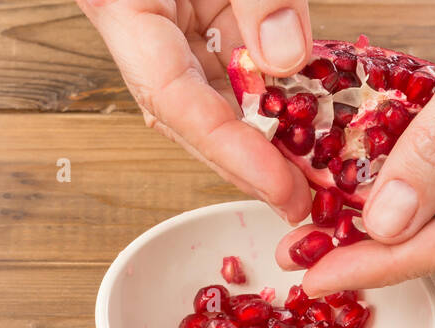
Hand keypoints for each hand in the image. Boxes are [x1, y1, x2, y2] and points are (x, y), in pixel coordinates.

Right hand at [77, 0, 315, 223]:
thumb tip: (288, 60)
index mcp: (122, 7)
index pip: (173, 99)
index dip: (229, 151)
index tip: (278, 188)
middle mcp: (142, 32)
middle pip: (192, 118)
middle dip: (248, 165)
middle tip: (300, 201)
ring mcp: (169, 28)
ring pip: (215, 98)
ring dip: (265, 135)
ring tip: (313, 168)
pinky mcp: (198, 16)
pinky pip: (235, 63)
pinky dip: (273, 91)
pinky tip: (308, 117)